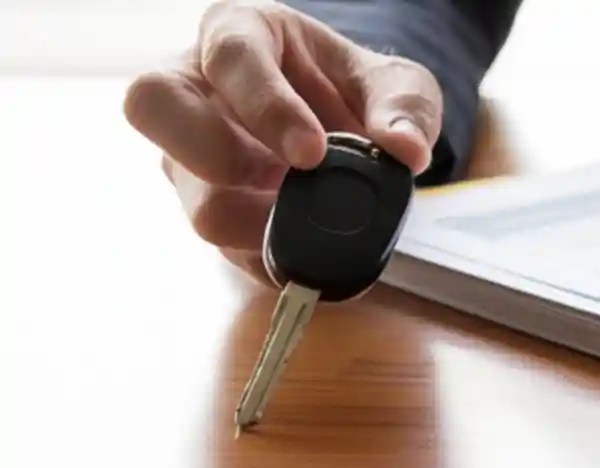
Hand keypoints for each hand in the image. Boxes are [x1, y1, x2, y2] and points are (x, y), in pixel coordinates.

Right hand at [123, 0, 441, 278]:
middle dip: (213, 152)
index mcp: (240, 34)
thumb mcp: (397, 86)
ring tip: (305, 232)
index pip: (230, 56)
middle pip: (154, 105)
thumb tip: (405, 153)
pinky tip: (306, 262)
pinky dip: (267, 261)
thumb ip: (406, 109)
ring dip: (247, 223)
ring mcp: (191, 154)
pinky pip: (224, 246)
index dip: (265, 106)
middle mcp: (196, 89)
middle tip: (280, 184)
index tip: (312, 152)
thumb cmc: (355, 91)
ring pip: (187, 191)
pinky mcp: (211, 209)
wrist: (352, 133)